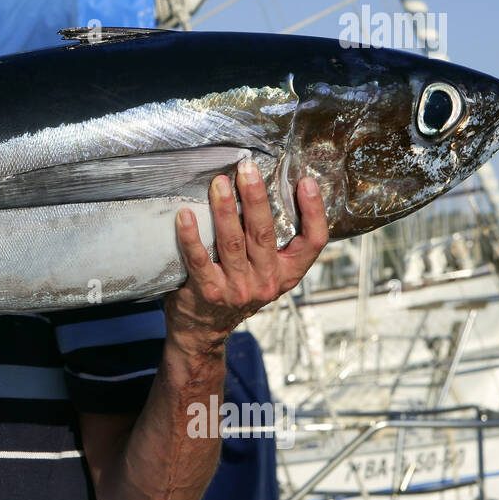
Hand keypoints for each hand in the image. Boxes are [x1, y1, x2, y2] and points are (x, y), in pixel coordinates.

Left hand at [166, 160, 327, 356]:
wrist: (203, 331)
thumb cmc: (233, 290)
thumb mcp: (263, 272)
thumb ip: (267, 242)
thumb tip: (262, 188)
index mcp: (286, 273)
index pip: (313, 243)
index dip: (314, 212)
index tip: (306, 183)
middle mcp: (266, 282)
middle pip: (264, 233)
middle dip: (256, 197)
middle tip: (247, 169)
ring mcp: (237, 289)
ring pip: (232, 242)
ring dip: (224, 209)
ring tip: (219, 183)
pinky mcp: (207, 292)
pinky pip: (198, 259)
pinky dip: (191, 236)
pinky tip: (184, 215)